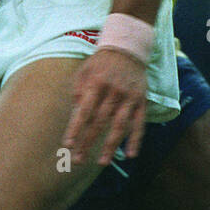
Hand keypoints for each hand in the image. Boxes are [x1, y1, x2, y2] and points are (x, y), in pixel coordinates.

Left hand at [62, 47, 147, 167]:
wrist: (127, 48)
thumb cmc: (100, 63)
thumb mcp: (84, 72)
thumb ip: (78, 93)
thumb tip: (75, 117)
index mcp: (96, 83)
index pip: (84, 111)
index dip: (76, 129)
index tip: (68, 145)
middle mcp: (113, 91)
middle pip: (100, 122)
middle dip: (88, 142)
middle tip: (79, 160)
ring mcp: (129, 97)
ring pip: (120, 125)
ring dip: (111, 146)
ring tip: (102, 162)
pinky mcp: (142, 100)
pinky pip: (139, 123)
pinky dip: (135, 139)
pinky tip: (130, 155)